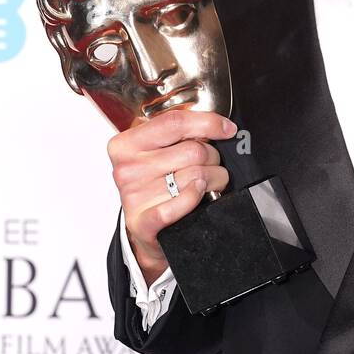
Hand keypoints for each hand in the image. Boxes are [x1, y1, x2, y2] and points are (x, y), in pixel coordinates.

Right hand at [108, 109, 236, 286]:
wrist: (144, 230)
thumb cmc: (153, 186)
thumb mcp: (155, 153)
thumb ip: (178, 135)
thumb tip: (217, 126)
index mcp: (126, 145)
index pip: (174, 123)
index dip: (208, 123)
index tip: (227, 129)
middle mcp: (127, 169)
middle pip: (193, 151)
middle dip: (213, 158)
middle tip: (209, 166)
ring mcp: (134, 196)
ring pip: (198, 176)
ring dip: (214, 180)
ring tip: (206, 185)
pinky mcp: (144, 222)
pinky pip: (184, 201)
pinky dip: (197, 197)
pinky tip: (199, 195)